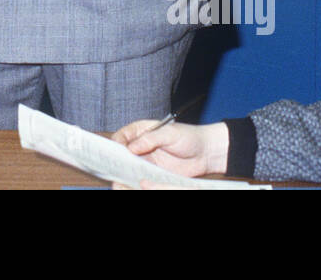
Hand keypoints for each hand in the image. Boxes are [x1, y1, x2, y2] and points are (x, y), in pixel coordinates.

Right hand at [111, 120, 229, 183]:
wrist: (207, 153)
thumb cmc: (189, 137)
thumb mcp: (170, 133)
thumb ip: (150, 139)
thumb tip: (132, 147)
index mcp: (141, 131)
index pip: (121, 137)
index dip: (115, 146)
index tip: (113, 155)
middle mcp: (141, 147)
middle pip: (122, 155)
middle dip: (116, 164)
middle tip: (113, 173)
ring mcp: (147, 161)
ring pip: (129, 169)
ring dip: (123, 176)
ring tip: (119, 185)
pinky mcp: (154, 175)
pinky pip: (141, 180)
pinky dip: (135, 185)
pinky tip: (132, 188)